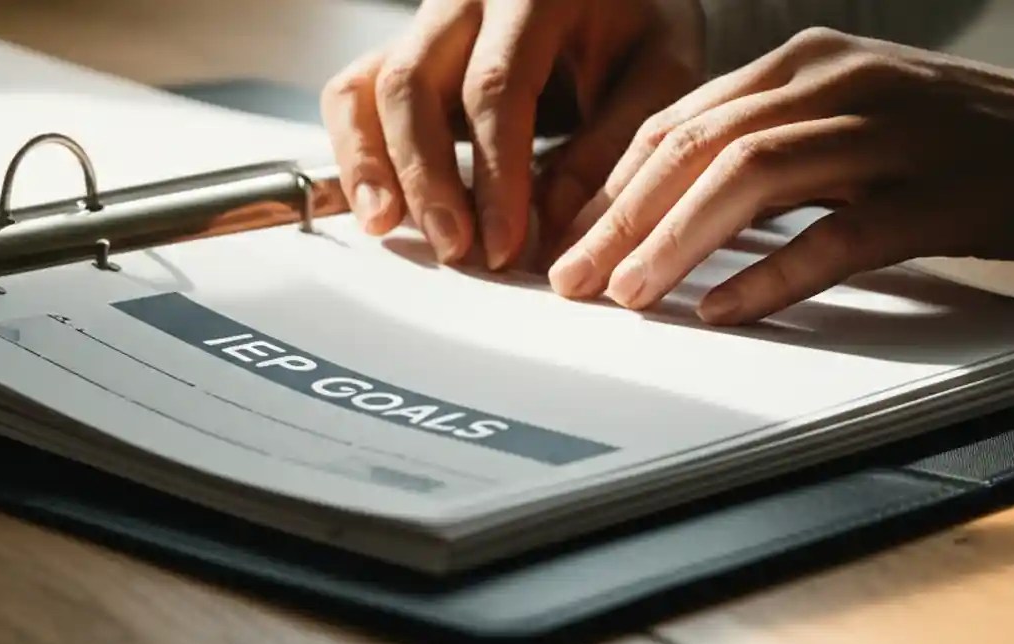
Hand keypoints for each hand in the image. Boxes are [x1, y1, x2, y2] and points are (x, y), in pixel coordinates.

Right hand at [319, 0, 704, 268]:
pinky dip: (357, 154)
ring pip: (367, 88)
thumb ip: (611, 146)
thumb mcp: (658, 75)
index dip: (495, 174)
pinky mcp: (404, 52)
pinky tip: (378, 209)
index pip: (496, 87)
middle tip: (456, 250)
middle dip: (427, 179)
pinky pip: (355, 96)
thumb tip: (549, 229)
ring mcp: (424, 23)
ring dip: (371, 166)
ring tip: (387, 228)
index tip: (506, 245)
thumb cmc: (639, 28)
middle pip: (413, 85)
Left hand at [548, 28, 1013, 324]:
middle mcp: (839, 82)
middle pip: (699, 146)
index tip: (564, 236)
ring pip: (754, 177)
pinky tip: (722, 309)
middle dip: (620, 216)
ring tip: (626, 294)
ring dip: (677, 240)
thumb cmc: (941, 144)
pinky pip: (840, 235)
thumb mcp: (838, 127)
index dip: (609, 182)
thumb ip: (758, 151)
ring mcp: (892, 133)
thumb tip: (659, 210)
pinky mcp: (939, 193)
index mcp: (804, 64)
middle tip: (570, 277)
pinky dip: (772, 273)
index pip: (677, 122)